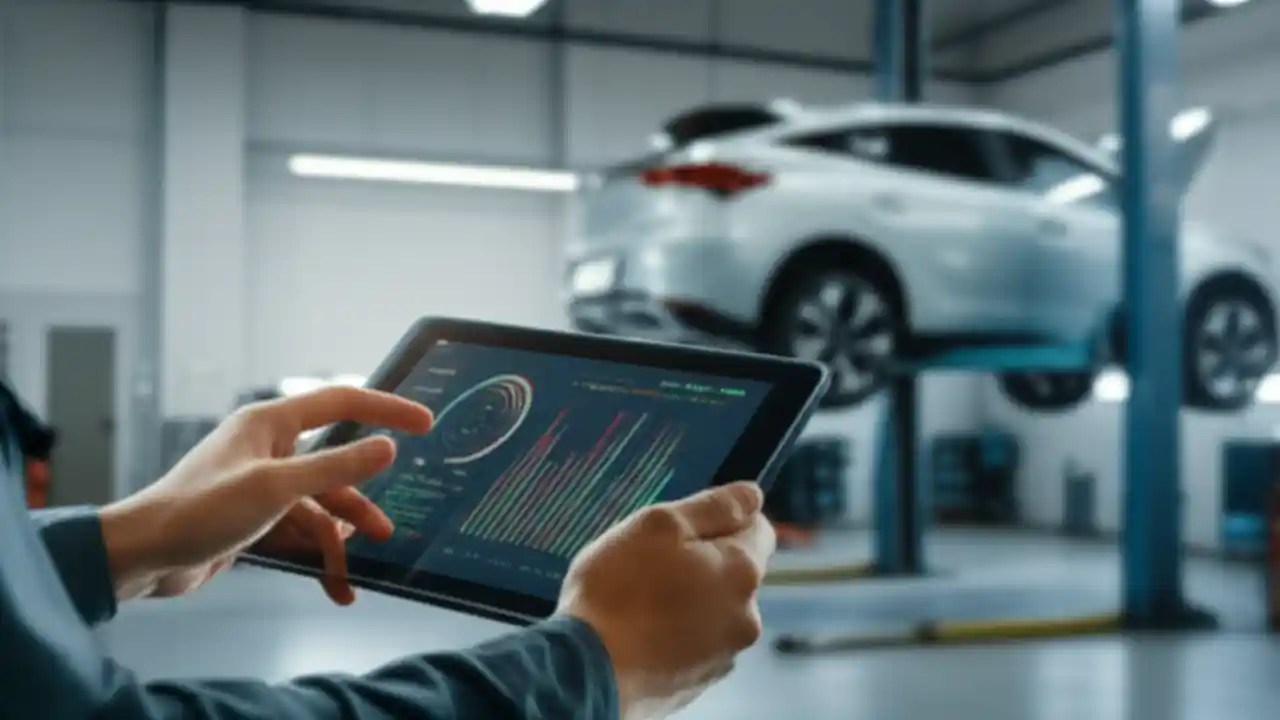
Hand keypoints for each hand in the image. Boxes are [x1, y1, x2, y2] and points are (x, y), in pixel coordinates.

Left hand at [100, 387, 432, 602]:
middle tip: (390, 524)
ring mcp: (263, 484)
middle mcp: (270, 448)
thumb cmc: (198, 511)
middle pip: (335, 464)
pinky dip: (318, 556)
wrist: (142, 558)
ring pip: (321, 504)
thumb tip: (387, 448)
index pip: (342, 402)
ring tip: (360, 565)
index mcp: (270, 424)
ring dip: (341, 535)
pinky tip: (335, 585)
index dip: (387, 409)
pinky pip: (301, 530)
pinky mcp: (256, 518)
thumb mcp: (276, 488)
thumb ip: (336, 468)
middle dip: (362, 498)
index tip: (425, 423)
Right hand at [557, 481, 774, 719]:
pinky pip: (695, 643)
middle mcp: (746, 617)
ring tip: (640, 602)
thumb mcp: (658, 526)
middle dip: (702, 563)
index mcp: (742, 572)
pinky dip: (676, 634)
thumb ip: (712, 507)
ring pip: (713, 610)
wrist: (585, 674)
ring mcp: (724, 655)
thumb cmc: (617, 590)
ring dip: (688, 600)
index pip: (759, 529)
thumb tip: (753, 495)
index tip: (683, 529)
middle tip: (651, 564)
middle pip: (734, 573)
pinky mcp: (699, 682)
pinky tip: (639, 633)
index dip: (723, 520)